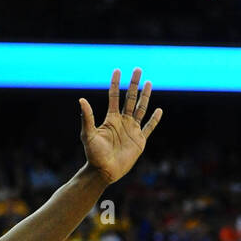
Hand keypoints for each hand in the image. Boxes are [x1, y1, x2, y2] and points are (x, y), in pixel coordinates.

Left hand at [80, 69, 161, 183]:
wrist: (104, 171)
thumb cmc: (94, 155)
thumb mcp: (88, 135)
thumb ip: (87, 118)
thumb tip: (81, 99)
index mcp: (111, 119)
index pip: (114, 97)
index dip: (116, 84)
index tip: (117, 70)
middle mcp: (122, 122)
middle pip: (130, 99)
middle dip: (134, 84)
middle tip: (137, 69)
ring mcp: (132, 130)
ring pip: (141, 109)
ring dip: (145, 96)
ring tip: (149, 82)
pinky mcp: (139, 140)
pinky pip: (149, 127)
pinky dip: (154, 119)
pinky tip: (158, 110)